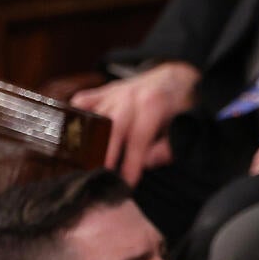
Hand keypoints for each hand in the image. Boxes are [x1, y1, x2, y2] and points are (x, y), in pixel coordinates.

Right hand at [72, 62, 199, 186]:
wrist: (175, 76)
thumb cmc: (180, 105)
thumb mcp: (186, 125)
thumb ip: (168, 146)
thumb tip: (146, 162)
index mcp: (153, 104)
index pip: (138, 138)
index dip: (131, 163)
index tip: (126, 183)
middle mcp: (130, 96)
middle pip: (112, 127)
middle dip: (105, 154)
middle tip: (99, 178)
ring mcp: (114, 92)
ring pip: (94, 116)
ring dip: (87, 141)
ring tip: (82, 165)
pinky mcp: (103, 91)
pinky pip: (82, 101)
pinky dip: (75, 116)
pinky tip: (72, 134)